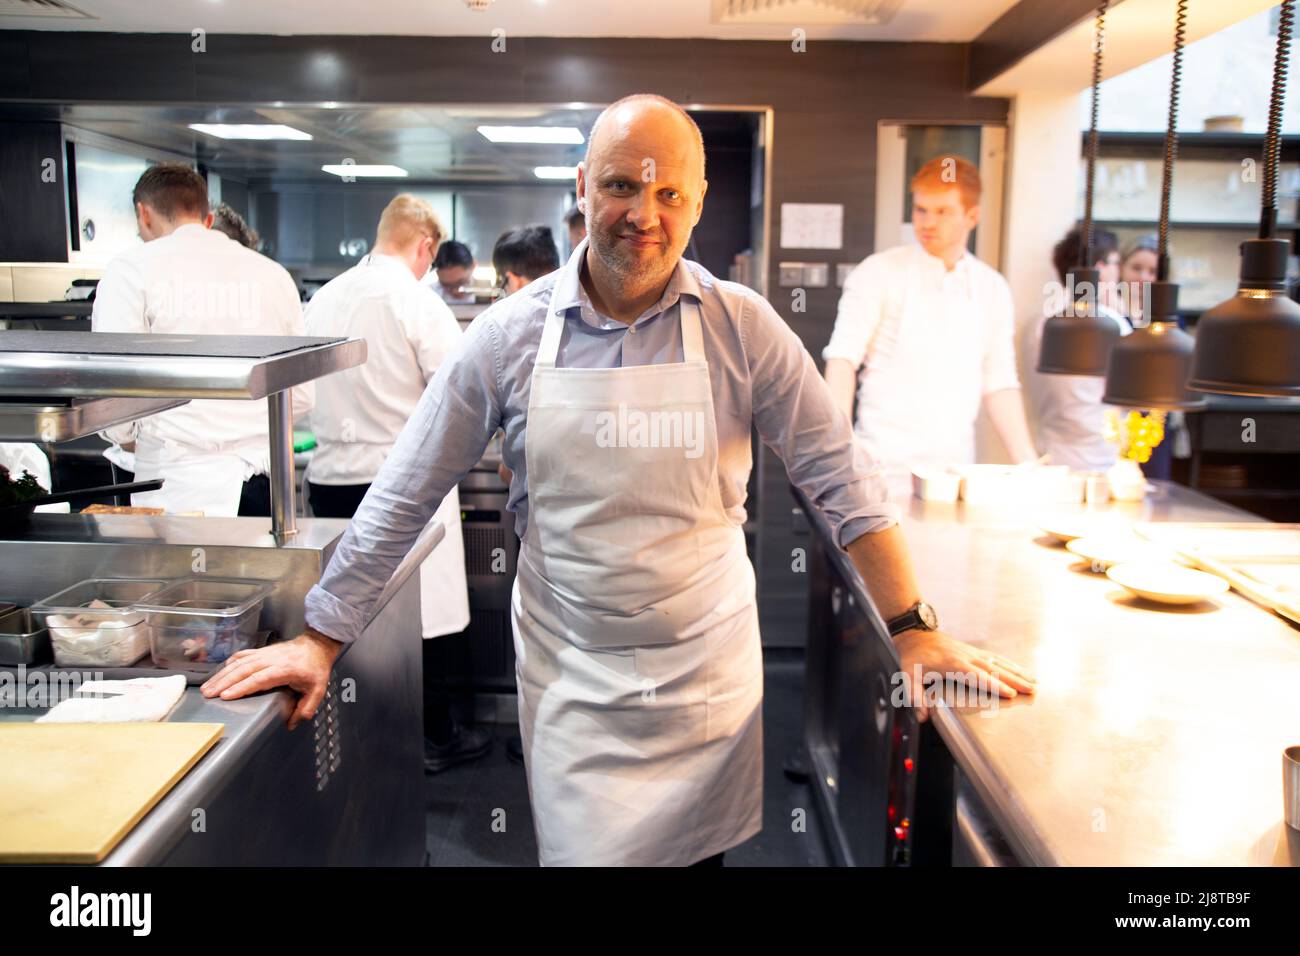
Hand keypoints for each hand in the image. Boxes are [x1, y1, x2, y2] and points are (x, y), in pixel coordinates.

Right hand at [200, 628, 344, 730]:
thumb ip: (306, 708)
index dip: (241, 687)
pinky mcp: (262, 651)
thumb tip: (292, 724)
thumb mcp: (318, 689)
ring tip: (208, 686)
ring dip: (222, 674)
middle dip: (224, 682)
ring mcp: (265, 654)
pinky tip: (220, 671)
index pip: (258, 679)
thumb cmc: (316, 667)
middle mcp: (271, 660)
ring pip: (239, 663)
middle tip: (208, 694)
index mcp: (284, 669)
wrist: (317, 645)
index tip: (225, 696)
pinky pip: (243, 656)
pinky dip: (229, 663)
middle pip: (243, 670)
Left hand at [892, 628, 1035, 721]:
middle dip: (1014, 680)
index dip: (994, 685)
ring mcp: (972, 653)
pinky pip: (995, 658)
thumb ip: (915, 696)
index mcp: (953, 665)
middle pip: (994, 670)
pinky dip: (1010, 664)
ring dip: (1017, 672)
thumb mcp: (909, 676)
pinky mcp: (973, 651)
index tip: (1010, 693)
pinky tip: (1021, 670)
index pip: (977, 677)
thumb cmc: (914, 656)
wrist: (915, 633)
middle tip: (1032, 690)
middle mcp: (966, 657)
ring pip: (998, 663)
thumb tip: (923, 716)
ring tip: (1034, 682)